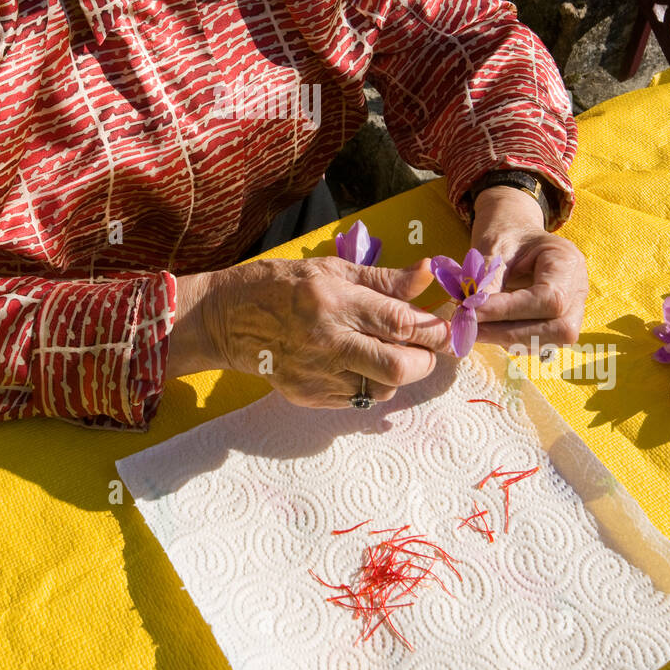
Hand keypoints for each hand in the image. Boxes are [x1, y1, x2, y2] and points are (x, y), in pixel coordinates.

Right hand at [201, 256, 451, 408]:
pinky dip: (368, 385)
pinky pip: (357, 400)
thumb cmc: (280, 285)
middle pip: (399, 367)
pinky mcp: (307, 395)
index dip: (433, 329)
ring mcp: (316, 373)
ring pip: (382, 389)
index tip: (445, 329)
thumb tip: (428, 274)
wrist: (225, 319)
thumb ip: (384, 279)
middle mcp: (327, 340)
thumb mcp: (331, 269)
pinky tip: (357, 365)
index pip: (401, 323)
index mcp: (334, 301)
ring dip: (396, 375)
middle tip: (424, 349)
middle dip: (424, 360)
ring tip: (385, 354)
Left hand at [468, 186, 588, 348]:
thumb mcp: (493, 249)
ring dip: (510, 339)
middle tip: (471, 327)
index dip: (510, 310)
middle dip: (512, 333)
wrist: (514, 231)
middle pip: (560, 327)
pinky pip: (542, 342)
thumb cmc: (505, 234)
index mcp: (567, 260)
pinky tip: (490, 329)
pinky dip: (514, 340)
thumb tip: (472, 315)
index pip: (549, 298)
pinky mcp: (560, 321)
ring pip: (552, 340)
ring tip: (477, 328)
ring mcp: (574, 307)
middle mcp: (578, 287)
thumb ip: (487, 281)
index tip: (472, 311)